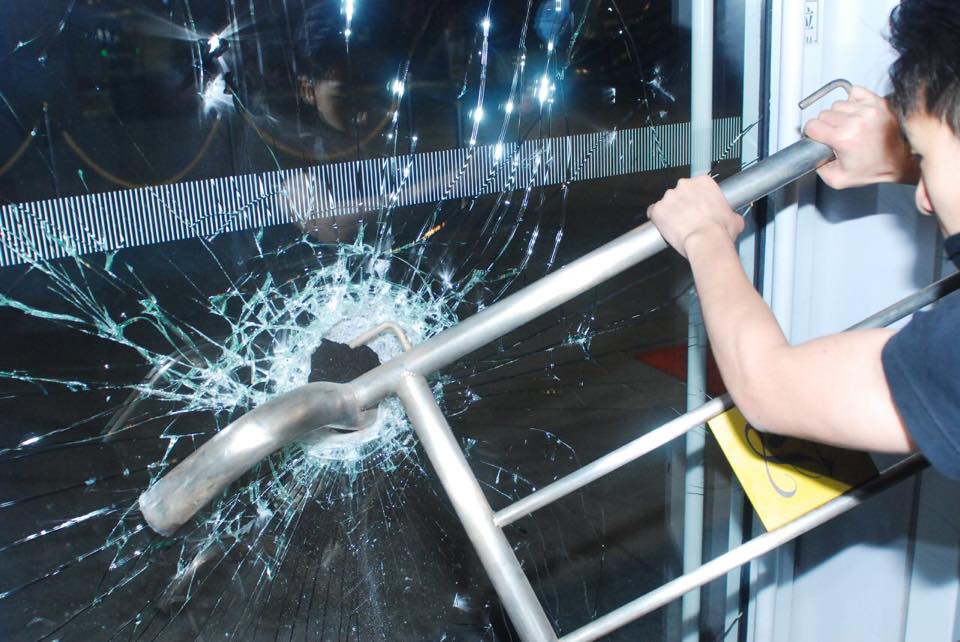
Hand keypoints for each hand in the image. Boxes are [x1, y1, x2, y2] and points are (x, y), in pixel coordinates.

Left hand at [647, 175, 743, 257]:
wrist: (707, 241)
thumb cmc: (719, 230)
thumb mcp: (734, 218)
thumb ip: (730, 213)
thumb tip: (733, 218)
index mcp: (703, 182)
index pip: (695, 185)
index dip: (696, 198)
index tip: (697, 207)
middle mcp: (685, 184)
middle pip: (680, 192)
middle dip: (683, 204)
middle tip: (689, 218)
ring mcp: (669, 196)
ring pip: (666, 202)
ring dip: (670, 212)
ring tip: (678, 226)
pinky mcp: (658, 209)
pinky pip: (653, 212)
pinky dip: (657, 219)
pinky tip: (664, 227)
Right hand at [804, 86, 918, 188]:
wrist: (901, 161)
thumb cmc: (875, 168)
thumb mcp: (839, 180)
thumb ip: (818, 169)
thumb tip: (811, 155)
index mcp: (844, 138)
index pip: (812, 125)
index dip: (812, 133)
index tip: (818, 137)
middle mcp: (856, 120)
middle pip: (824, 114)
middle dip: (827, 125)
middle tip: (838, 136)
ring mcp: (869, 109)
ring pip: (838, 104)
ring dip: (840, 114)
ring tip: (850, 126)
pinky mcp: (878, 102)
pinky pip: (854, 92)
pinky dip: (852, 101)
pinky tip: (857, 114)